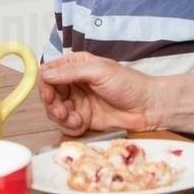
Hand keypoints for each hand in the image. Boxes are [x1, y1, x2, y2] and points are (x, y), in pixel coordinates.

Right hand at [39, 52, 156, 135]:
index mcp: (76, 66)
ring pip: (55, 111)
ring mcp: (78, 102)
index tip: (49, 94)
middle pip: (49, 94)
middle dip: (52, 104)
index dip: (45, 84)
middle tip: (61, 111)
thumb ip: (70, 72)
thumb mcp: (99, 71)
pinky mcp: (83, 119)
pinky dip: (69, 127)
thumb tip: (45, 74)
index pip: (49, 73)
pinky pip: (66, 125)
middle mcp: (74, 83)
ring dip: (60, 117)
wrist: (148, 107)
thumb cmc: (128, 83)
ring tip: (74, 119)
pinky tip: (80, 125)